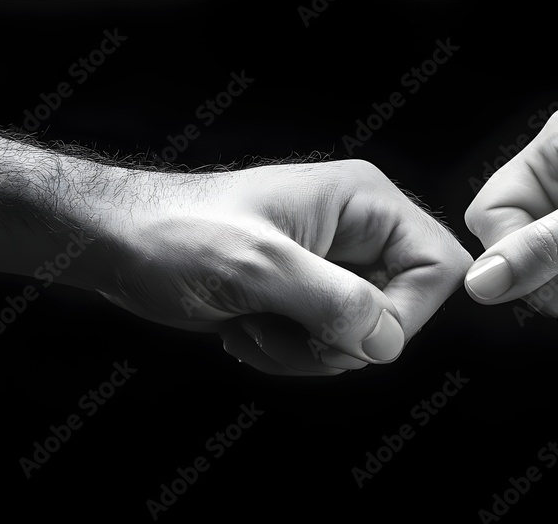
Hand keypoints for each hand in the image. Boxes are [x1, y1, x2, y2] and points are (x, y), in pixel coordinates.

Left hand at [99, 160, 471, 374]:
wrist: (120, 244)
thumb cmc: (177, 233)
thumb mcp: (257, 265)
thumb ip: (332, 301)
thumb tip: (388, 341)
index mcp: (363, 202)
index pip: (437, 265)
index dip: (407, 313)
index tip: (351, 336)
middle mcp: (358, 232)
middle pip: (402, 309)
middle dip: (343, 339)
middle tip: (288, 329)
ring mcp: (334, 267)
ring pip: (364, 338)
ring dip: (308, 352)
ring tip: (255, 324)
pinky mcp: (309, 296)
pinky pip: (331, 347)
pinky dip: (290, 355)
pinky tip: (246, 331)